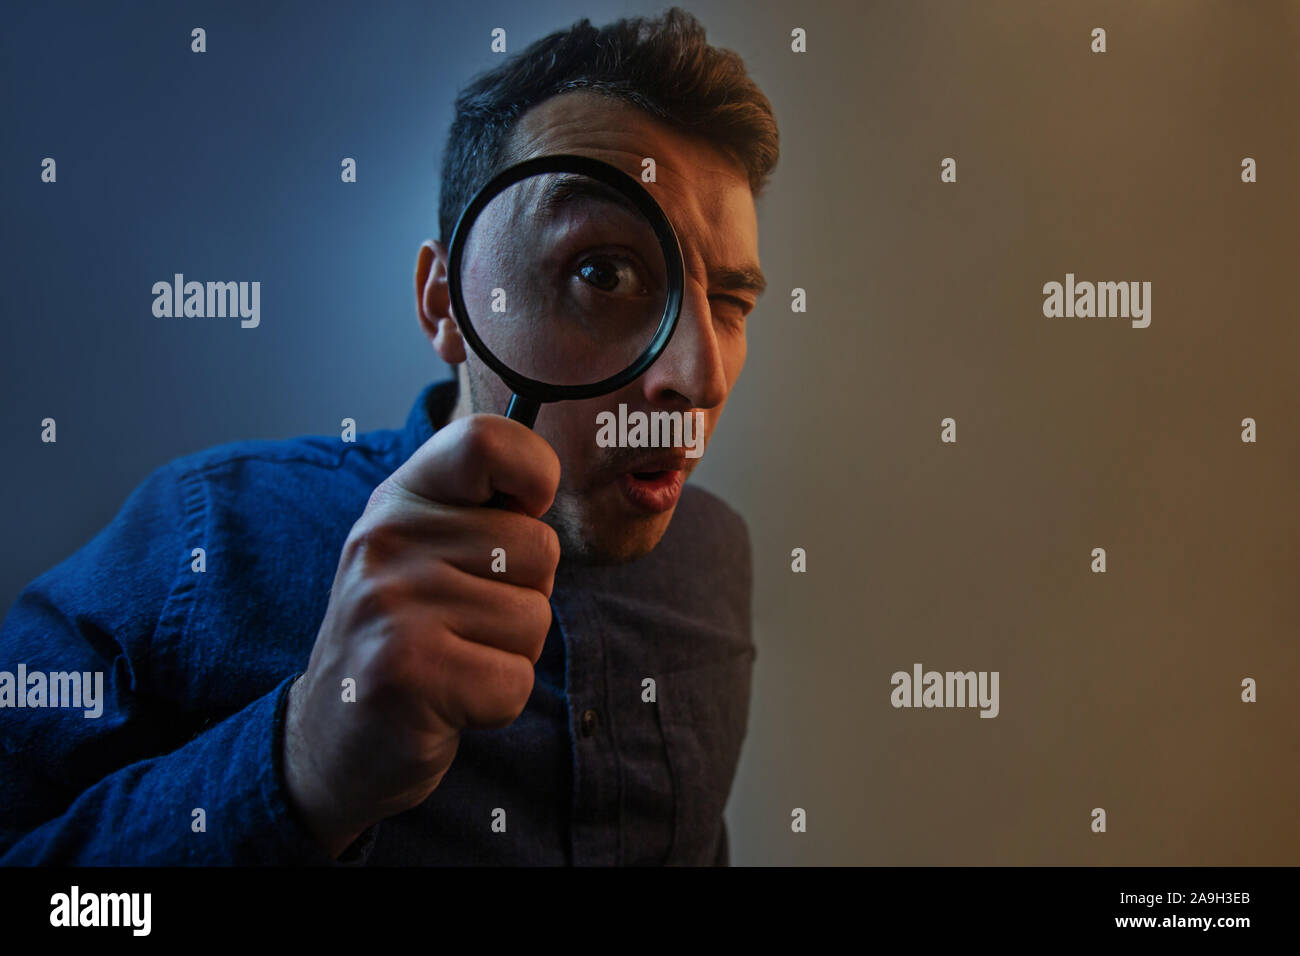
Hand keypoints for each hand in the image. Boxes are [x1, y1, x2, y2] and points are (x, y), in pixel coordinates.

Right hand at [282, 414, 560, 857]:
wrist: (333, 738)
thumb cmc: (408, 637)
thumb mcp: (428, 553)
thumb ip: (481, 512)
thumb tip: (544, 485)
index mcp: (399, 499)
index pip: (485, 441)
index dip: (533, 471)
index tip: (525, 510)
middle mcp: (387, 538)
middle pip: (539, 549)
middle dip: (525, 597)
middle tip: (465, 624)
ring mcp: (391, 604)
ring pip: (533, 619)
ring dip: (510, 654)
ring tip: (454, 661)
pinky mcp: (405, 673)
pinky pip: (514, 681)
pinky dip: (497, 703)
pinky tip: (449, 701)